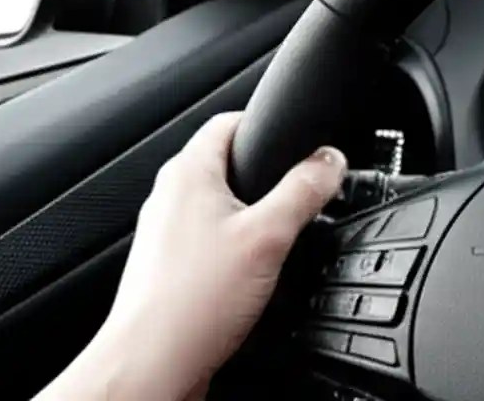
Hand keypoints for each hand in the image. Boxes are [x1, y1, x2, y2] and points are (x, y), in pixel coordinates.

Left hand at [35, 112, 345, 400]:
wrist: (154, 362)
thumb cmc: (192, 301)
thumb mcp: (269, 235)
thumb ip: (304, 190)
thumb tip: (330, 160)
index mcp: (188, 173)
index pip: (229, 121)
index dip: (268, 123)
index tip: (300, 137)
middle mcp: (170, 197)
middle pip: (229, 165)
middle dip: (269, 175)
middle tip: (302, 191)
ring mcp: (167, 233)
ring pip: (222, 205)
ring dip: (255, 214)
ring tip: (283, 235)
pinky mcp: (172, 267)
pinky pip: (214, 240)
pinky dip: (240, 246)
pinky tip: (258, 270)